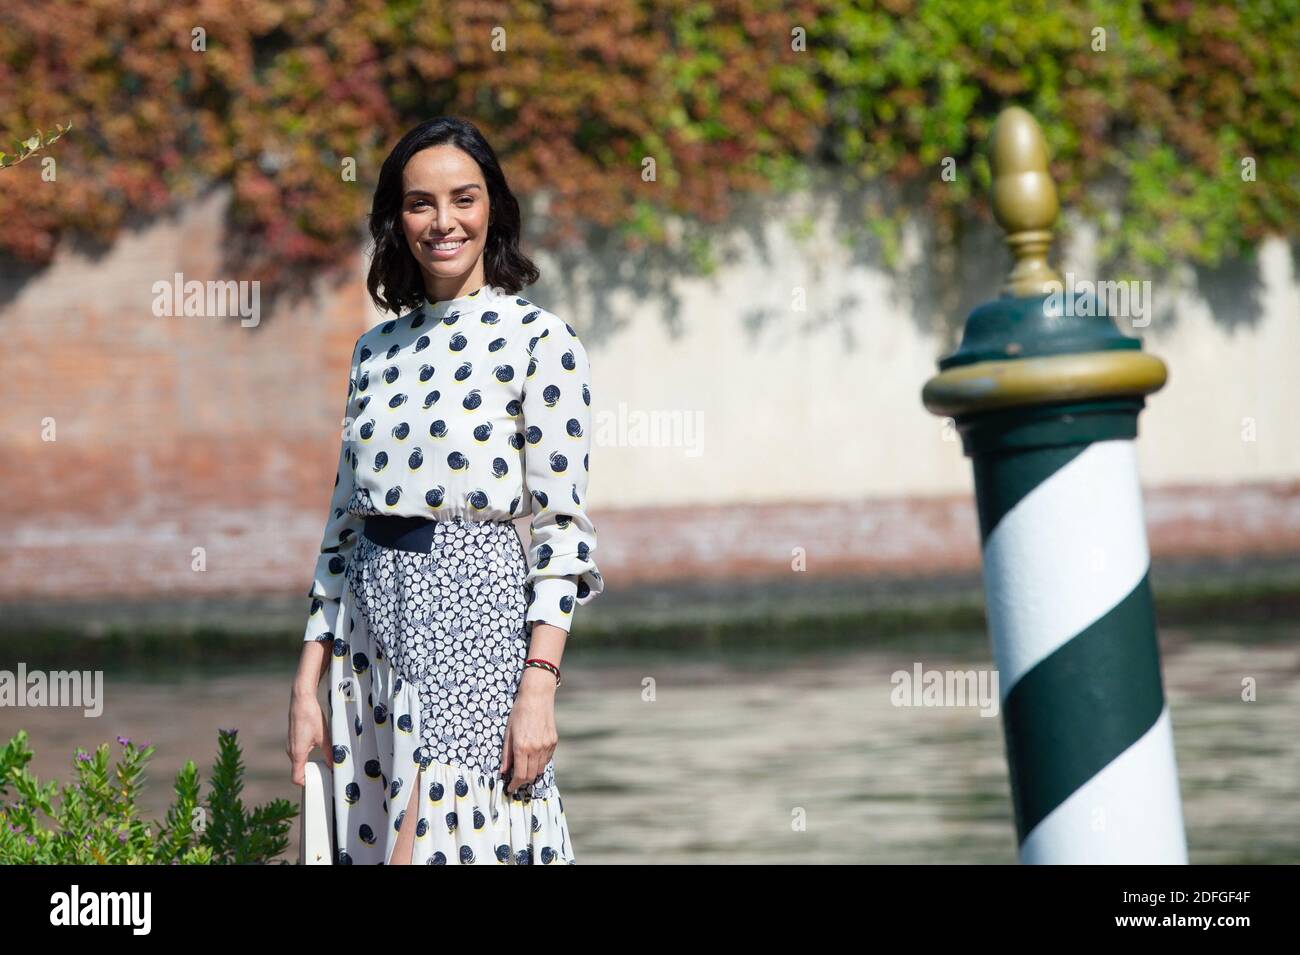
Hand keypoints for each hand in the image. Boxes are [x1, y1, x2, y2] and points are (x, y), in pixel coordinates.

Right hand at [287, 687, 331, 786]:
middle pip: (299, 771)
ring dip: (310, 764)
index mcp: (297, 754)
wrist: (301, 699)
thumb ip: (329, 753)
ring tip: (324, 763)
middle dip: (311, 774)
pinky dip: (307, 756)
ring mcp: (290, 745)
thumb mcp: (324, 736)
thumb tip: (335, 766)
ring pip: (299, 761)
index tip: (319, 783)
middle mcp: (291, 751)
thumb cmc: (311, 717)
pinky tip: (318, 749)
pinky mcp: (293, 738)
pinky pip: (299, 753)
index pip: (296, 778)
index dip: (307, 783)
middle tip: (326, 774)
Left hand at [499, 669, 557, 794]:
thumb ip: (506, 754)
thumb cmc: (519, 713)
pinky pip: (546, 759)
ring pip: (540, 769)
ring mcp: (546, 745)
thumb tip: (503, 771)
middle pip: (531, 775)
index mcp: (522, 747)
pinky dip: (539, 763)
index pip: (520, 775)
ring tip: (523, 769)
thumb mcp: (508, 733)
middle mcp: (536, 749)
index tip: (510, 787)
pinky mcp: (553, 742)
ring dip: (531, 773)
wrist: (537, 697)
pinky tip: (533, 757)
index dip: (514, 784)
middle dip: (523, 781)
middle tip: (515, 781)